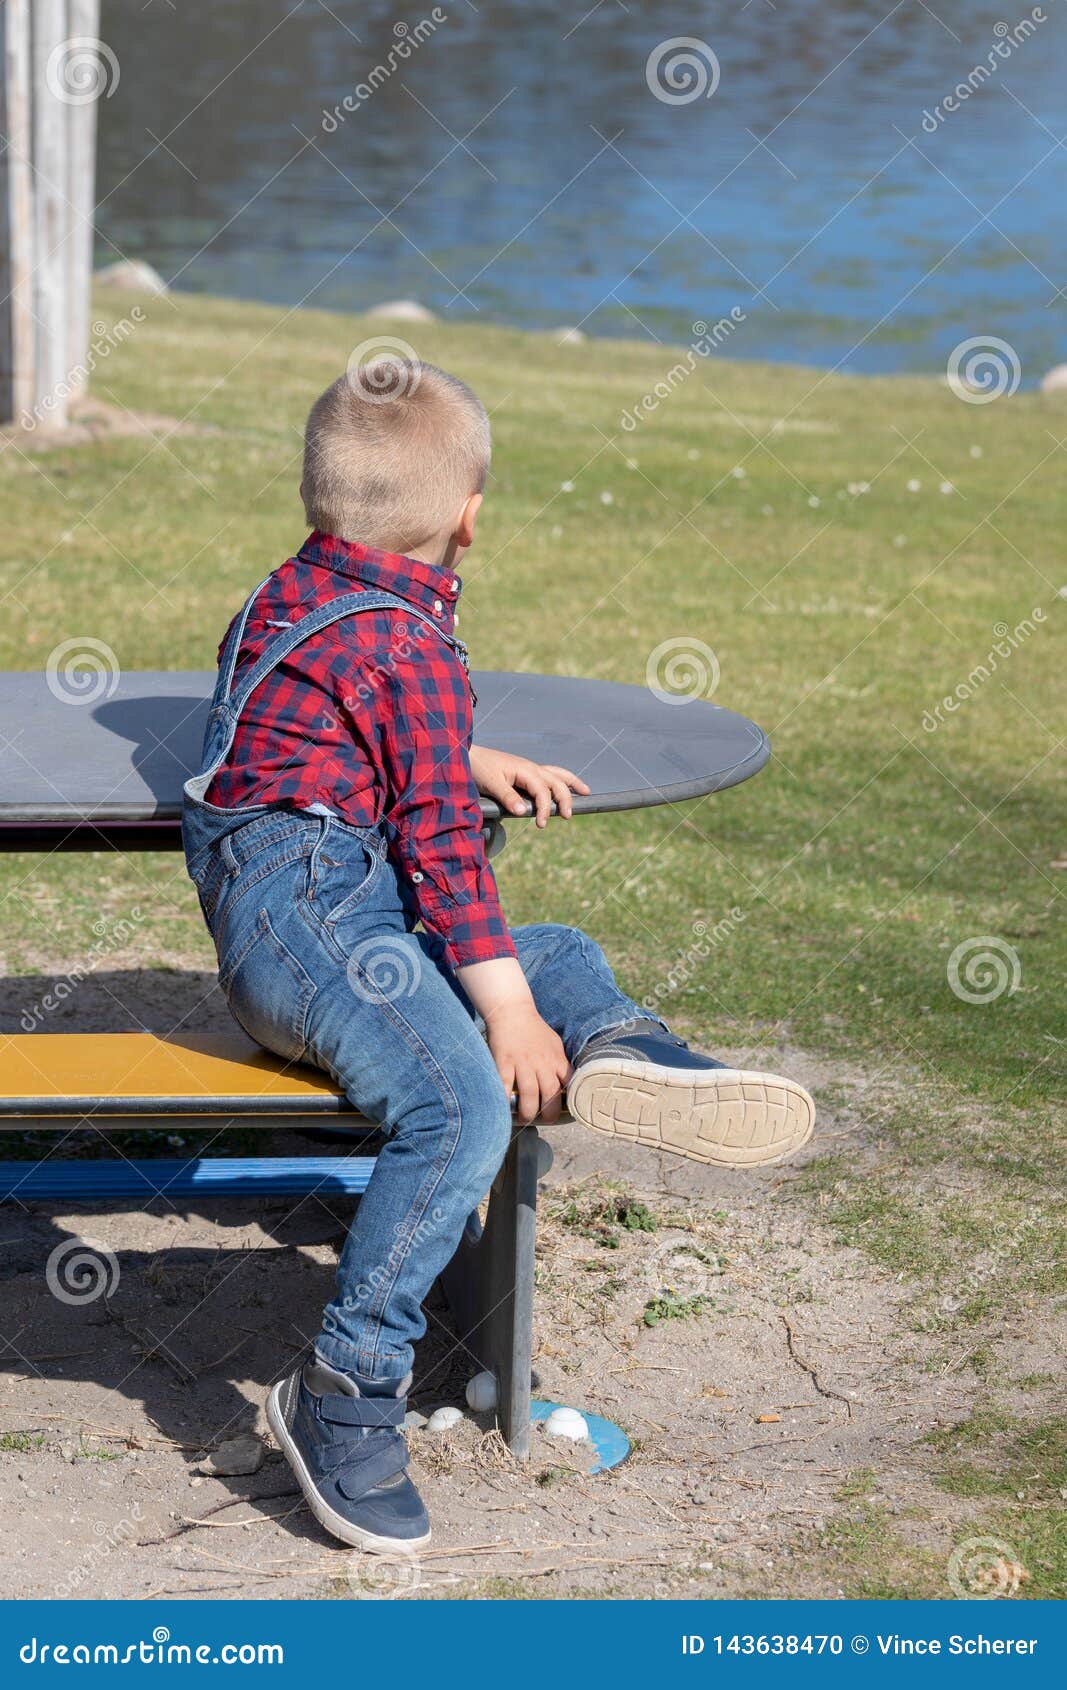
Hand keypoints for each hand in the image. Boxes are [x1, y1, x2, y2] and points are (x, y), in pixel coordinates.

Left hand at [469, 745, 589, 828]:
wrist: (466, 755)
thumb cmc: (478, 767)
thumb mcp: (491, 783)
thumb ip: (507, 797)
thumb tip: (524, 812)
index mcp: (525, 770)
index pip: (543, 791)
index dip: (545, 808)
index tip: (541, 825)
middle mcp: (531, 767)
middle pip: (556, 782)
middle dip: (565, 799)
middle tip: (567, 816)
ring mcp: (529, 768)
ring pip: (557, 774)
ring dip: (571, 784)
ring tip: (586, 793)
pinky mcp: (524, 771)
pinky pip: (548, 774)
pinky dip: (560, 779)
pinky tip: (564, 786)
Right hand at [484, 1000, 570, 1124]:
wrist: (513, 1011)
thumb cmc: (534, 1029)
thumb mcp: (554, 1044)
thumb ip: (559, 1063)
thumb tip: (566, 1083)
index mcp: (557, 1059)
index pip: (570, 1083)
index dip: (570, 1100)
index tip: (567, 1111)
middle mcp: (542, 1063)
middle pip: (550, 1094)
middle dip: (549, 1113)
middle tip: (545, 1120)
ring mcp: (522, 1063)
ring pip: (530, 1094)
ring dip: (528, 1111)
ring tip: (526, 1119)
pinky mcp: (504, 1061)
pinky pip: (505, 1084)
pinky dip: (505, 1099)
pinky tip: (505, 1107)